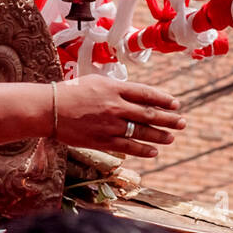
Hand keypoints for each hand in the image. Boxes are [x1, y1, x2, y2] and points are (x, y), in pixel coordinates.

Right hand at [54, 75, 184, 157]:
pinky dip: (144, 150)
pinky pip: (129, 146)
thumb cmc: (72, 92)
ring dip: (160, 135)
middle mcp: (116, 106)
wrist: (50, 109)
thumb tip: (138, 96)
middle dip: (169, 119)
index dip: (163, 100)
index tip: (176, 104)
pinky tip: (154, 152)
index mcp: (115, 88)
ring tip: (172, 137)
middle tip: (182, 122)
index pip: (146, 94)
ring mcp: (110, 124)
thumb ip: (118, 88)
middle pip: (149, 113)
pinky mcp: (103, 140)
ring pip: (142, 131)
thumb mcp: (97, 81)